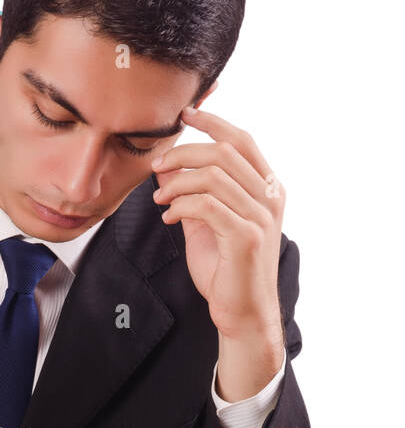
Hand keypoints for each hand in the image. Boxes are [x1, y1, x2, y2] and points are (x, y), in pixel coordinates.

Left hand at [151, 106, 285, 349]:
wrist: (242, 312)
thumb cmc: (226, 269)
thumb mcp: (205, 223)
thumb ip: (192, 194)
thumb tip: (167, 168)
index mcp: (267, 187)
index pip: (242, 140)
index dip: (213, 122)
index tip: (185, 115)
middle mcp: (270, 197)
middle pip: (225, 151)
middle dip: (184, 153)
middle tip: (157, 166)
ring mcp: (261, 216)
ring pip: (214, 176)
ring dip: (177, 183)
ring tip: (159, 199)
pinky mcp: (247, 237)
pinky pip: (207, 206)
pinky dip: (181, 206)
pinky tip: (168, 218)